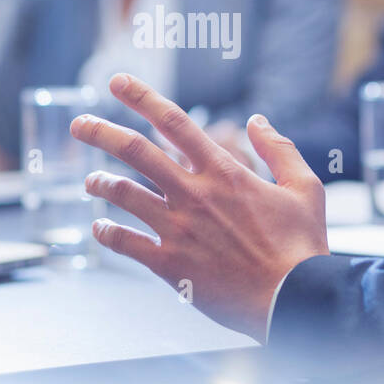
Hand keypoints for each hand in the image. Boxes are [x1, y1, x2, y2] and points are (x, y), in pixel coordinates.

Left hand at [69, 74, 329, 341]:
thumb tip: (257, 120)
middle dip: (100, 131)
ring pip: (122, 194)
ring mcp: (178, 229)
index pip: (173, 122)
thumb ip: (279, 148)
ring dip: (99, 183)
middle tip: (78, 124)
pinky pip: (125, 243)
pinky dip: (107, 233)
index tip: (117, 82)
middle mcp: (194, 194)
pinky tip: (100, 228)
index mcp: (224, 171)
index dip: (141, 97)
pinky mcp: (170, 265)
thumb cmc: (303, 247)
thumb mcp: (305, 188)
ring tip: (90, 181)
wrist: (295, 301)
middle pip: (135, 151)